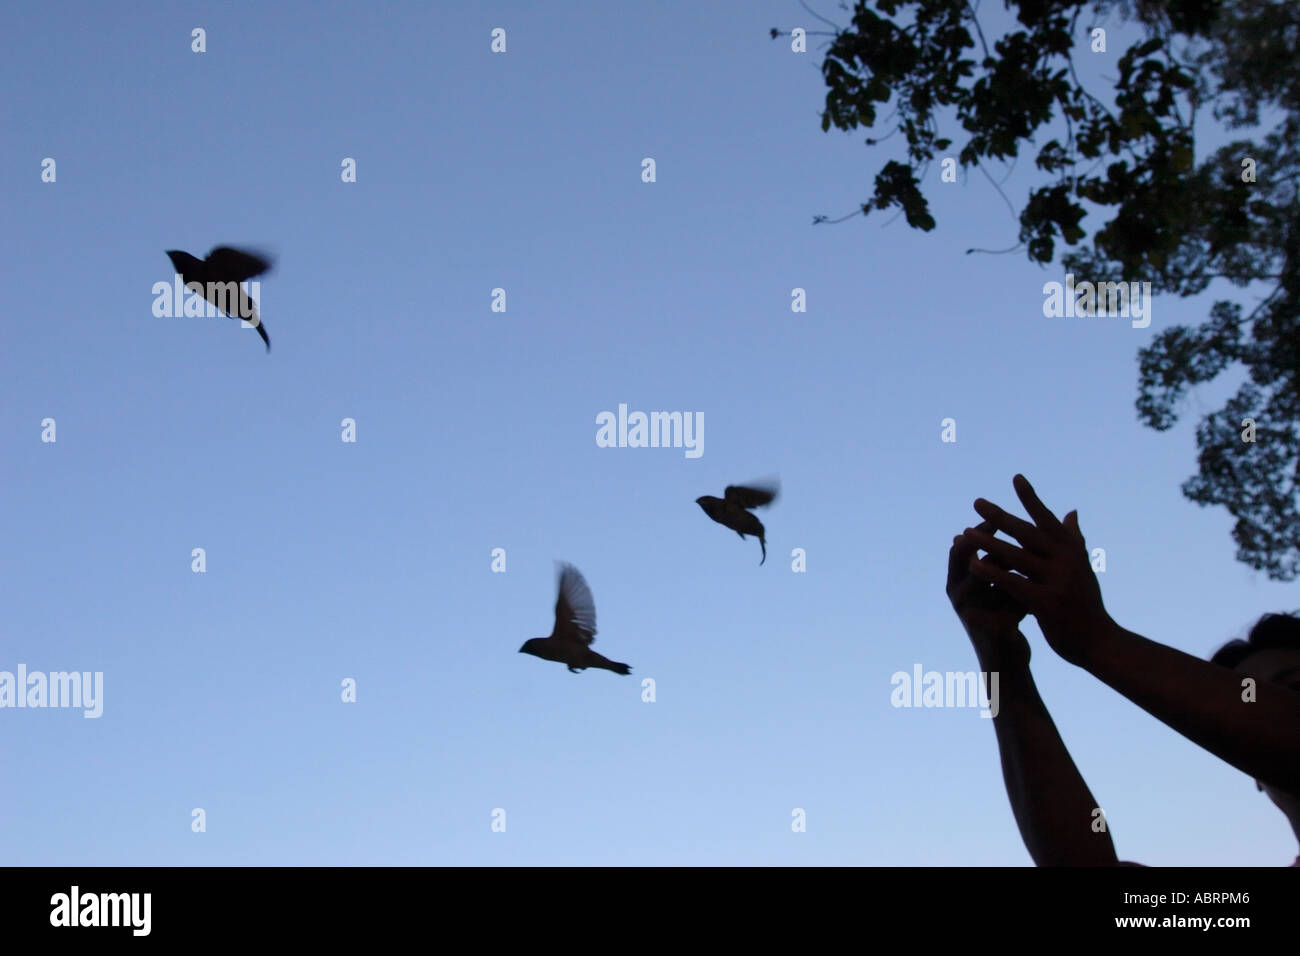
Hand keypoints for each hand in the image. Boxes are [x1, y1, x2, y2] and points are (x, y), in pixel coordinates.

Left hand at [962, 474, 1112, 666]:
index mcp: (1073, 551)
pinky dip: (994, 572)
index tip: (1016, 477)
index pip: (1048, 519)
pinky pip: (1014, 583)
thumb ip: (1074, 539)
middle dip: (1001, 516)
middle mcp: (1068, 561)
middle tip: (977, 501)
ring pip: (1017, 556)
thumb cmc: (1087, 604)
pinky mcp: (1048, 602)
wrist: (1100, 642)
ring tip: (966, 531)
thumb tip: (1072, 511)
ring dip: (989, 542)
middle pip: (1028, 532)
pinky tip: (974, 564)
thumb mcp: (1082, 567)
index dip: (1032, 499)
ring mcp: (1059, 581)